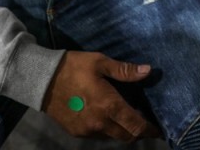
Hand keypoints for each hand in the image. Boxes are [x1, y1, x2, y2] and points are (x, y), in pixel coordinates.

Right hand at [42, 51, 160, 141]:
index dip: (150, 130)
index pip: (136, 126)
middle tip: (145, 124)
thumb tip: (148, 71)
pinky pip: (98, 136)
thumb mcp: (100, 62)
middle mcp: (100, 123)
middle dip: (138, 133)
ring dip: (122, 131)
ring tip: (126, 119)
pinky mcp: (76, 132)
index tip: (159, 130)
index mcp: (109, 106)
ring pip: (112, 137)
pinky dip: (107, 130)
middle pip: (126, 136)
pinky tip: (107, 118)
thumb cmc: (73, 67)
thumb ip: (124, 70)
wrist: (41, 80)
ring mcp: (87, 130)